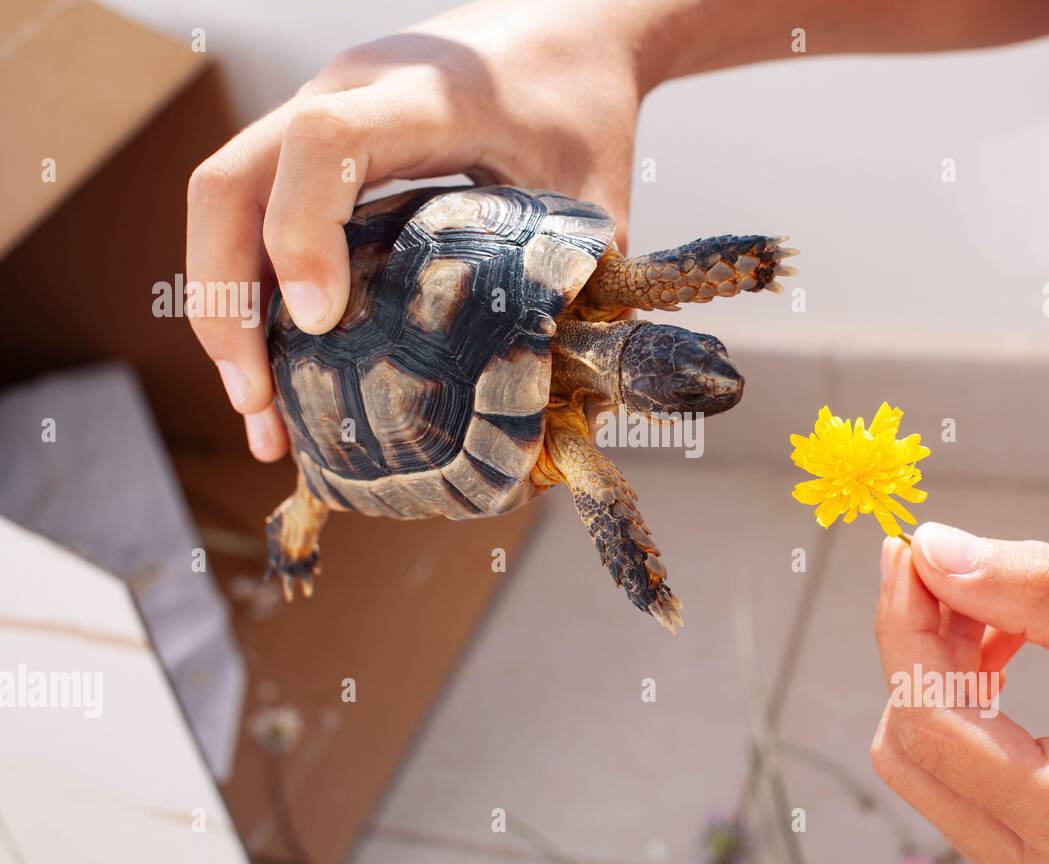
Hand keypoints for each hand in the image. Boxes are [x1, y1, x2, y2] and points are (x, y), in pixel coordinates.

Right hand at [185, 0, 647, 460]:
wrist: (565, 26)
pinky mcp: (313, 142)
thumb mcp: (595, 190)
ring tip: (258, 410)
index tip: (320, 324)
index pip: (326, 143)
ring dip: (225, 307)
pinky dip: (250, 287)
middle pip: (230, 182)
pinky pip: (252, 208)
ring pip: (223, 200)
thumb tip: (567, 403)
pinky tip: (278, 364)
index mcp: (427, 95)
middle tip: (258, 404)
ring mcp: (318, 112)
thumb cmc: (580, 102)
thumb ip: (579, 284)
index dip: (304, 233)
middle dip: (227, 302)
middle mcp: (348, 93)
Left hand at [870, 522, 1048, 863]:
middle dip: (918, 643)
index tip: (908, 549)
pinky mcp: (1024, 852)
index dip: (903, 623)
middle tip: (955, 571)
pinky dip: (958, 701)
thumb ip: (1042, 595)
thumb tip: (934, 550)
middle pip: (908, 744)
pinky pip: (951, 772)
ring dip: (936, 671)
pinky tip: (1000, 651)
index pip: (931, 720)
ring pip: (920, 760)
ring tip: (994, 615)